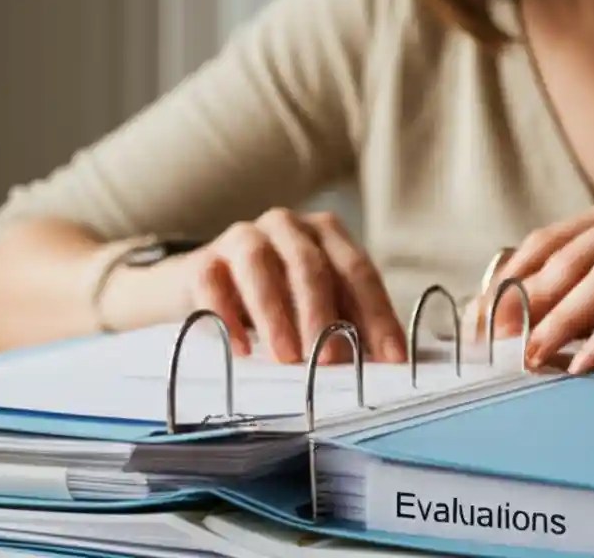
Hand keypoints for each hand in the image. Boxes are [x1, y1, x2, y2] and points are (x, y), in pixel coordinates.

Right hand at [186, 208, 405, 364]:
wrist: (207, 287)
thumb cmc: (278, 300)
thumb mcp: (316, 308)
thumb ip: (346, 324)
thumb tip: (384, 366)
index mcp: (325, 234)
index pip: (357, 271)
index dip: (377, 315)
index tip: (391, 359)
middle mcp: (287, 226)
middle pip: (310, 265)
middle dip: (322, 314)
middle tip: (329, 361)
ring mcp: (242, 237)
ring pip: (259, 264)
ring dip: (275, 313)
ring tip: (287, 356)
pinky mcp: (203, 260)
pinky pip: (212, 280)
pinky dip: (226, 313)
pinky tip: (241, 348)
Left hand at [482, 195, 593, 373]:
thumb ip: (583, 302)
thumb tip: (517, 331)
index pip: (547, 242)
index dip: (509, 280)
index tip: (479, 322)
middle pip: (570, 256)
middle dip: (527, 302)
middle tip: (499, 344)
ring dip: (564, 319)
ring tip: (536, 357)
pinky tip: (590, 364)